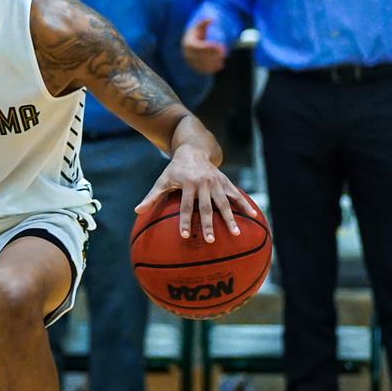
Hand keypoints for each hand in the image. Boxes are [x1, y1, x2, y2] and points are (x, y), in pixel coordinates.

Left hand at [136, 147, 257, 243]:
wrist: (194, 150)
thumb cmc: (175, 169)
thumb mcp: (162, 180)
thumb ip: (152, 196)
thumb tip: (136, 211)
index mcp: (187, 184)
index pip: (185, 206)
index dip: (184, 221)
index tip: (184, 236)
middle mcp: (203, 183)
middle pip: (206, 207)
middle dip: (208, 224)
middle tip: (210, 240)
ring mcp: (216, 183)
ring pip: (224, 203)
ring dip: (230, 219)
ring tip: (236, 234)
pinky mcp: (226, 182)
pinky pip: (237, 195)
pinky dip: (246, 205)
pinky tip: (255, 216)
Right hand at [181, 17, 227, 74]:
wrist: (190, 45)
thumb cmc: (197, 34)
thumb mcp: (199, 27)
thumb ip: (204, 23)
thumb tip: (211, 19)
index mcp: (188, 44)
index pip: (198, 48)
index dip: (209, 48)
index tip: (220, 46)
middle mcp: (188, 55)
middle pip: (201, 57)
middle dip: (213, 55)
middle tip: (224, 52)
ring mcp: (191, 63)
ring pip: (203, 65)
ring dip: (214, 62)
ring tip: (223, 58)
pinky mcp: (196, 68)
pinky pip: (204, 70)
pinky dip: (213, 68)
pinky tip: (221, 65)